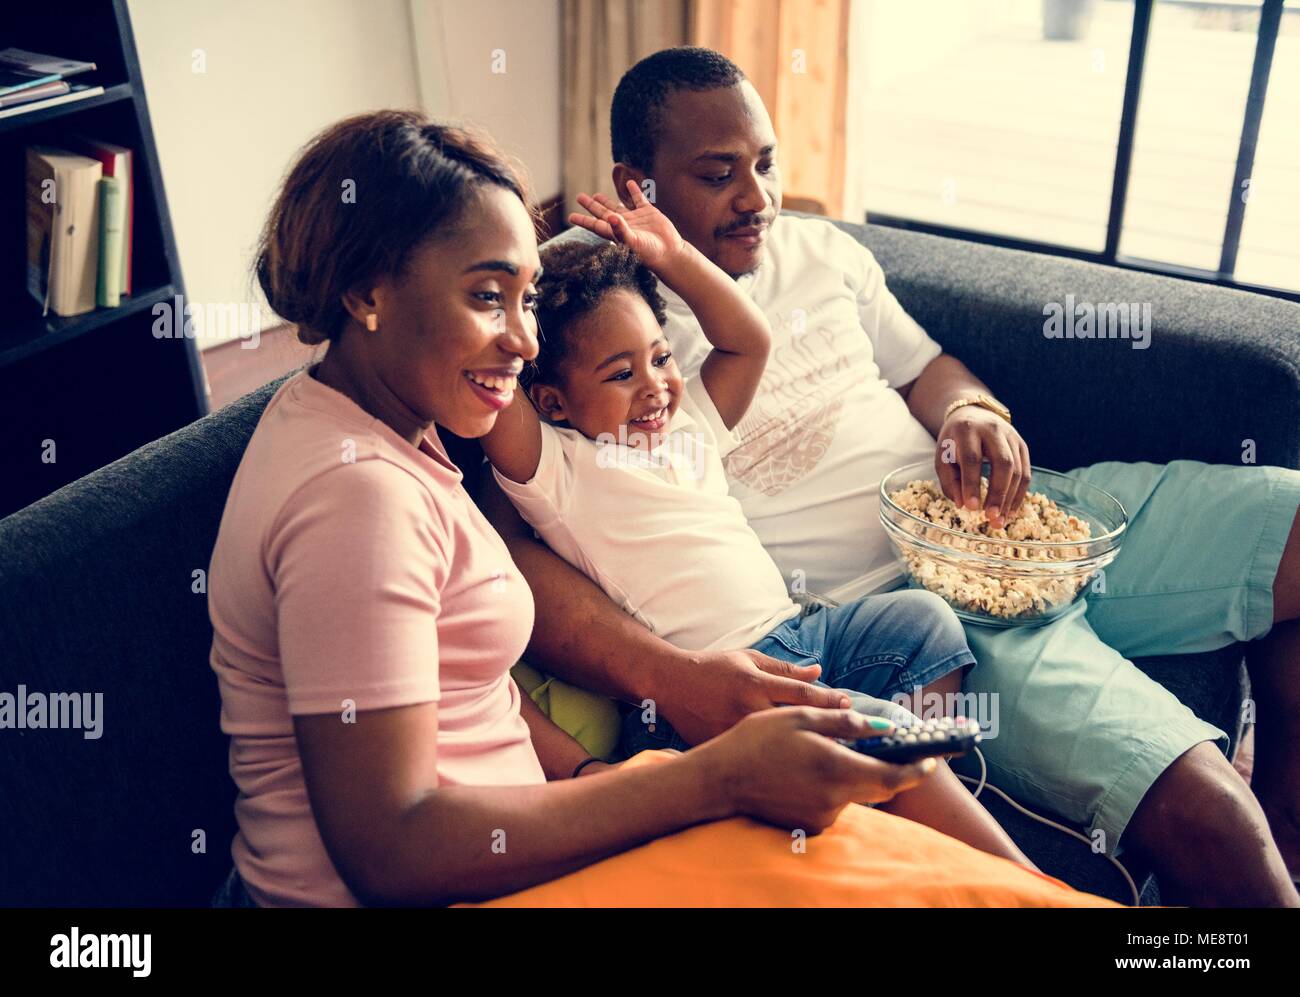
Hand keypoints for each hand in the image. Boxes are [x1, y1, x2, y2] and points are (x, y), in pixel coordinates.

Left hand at [567, 180, 686, 271]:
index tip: (570, 216)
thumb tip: (610, 217)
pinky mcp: (649, 213)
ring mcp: (636, 219)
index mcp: (616, 233)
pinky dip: (634, 191)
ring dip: (607, 200)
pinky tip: (629, 183)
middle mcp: (623, 225)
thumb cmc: (650, 253)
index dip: (583, 220)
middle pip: (602, 213)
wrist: (670, 253)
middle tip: (579, 197)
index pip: (595, 225)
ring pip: (617, 206)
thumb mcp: (633, 242)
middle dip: (591, 206)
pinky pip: (639, 199)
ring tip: (596, 195)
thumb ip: (621, 230)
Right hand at [655, 648, 851, 745]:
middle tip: (854, 737)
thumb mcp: (748, 659)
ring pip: (780, 748)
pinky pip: (757, 760)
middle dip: (827, 731)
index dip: (830, 700)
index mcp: (754, 683)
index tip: (849, 705)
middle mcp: (746, 709)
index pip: (802, 693)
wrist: (670, 685)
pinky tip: (795, 769)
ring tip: (833, 756)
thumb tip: (819, 672)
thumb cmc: (712, 668)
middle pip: (797, 725)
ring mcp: (734, 732)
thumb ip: (784, 669)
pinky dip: (778, 764)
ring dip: (807, 752)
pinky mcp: (723, 749)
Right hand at [691, 707, 937, 831]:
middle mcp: (834, 800)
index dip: (917, 769)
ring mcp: (822, 817)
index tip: (932, 760)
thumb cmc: (757, 741)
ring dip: (850, 774)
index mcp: (835, 769)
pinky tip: (803, 772)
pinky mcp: (810, 826)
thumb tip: (884, 727)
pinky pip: (834, 803)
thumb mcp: (800, 719)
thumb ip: (845, 724)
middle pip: (877, 787)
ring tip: (816, 754)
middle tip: (888, 748)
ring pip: (854, 793)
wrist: (720, 779)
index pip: (892, 776)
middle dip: (886, 768)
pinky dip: (830, 786)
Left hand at [935, 405, 1031, 528]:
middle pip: (1003, 463)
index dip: (972, 484)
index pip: (972, 459)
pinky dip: (1019, 494)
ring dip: (1010, 499)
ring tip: (1000, 520)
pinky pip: (1026, 472)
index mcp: (968, 430)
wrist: (972, 416)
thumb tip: (962, 504)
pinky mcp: (1022, 445)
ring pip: (1018, 470)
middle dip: (998, 493)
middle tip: (990, 517)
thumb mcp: (943, 457)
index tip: (971, 507)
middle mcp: (993, 430)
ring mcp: (1011, 437)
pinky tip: (1010, 511)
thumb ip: (949, 480)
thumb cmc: (954, 442)